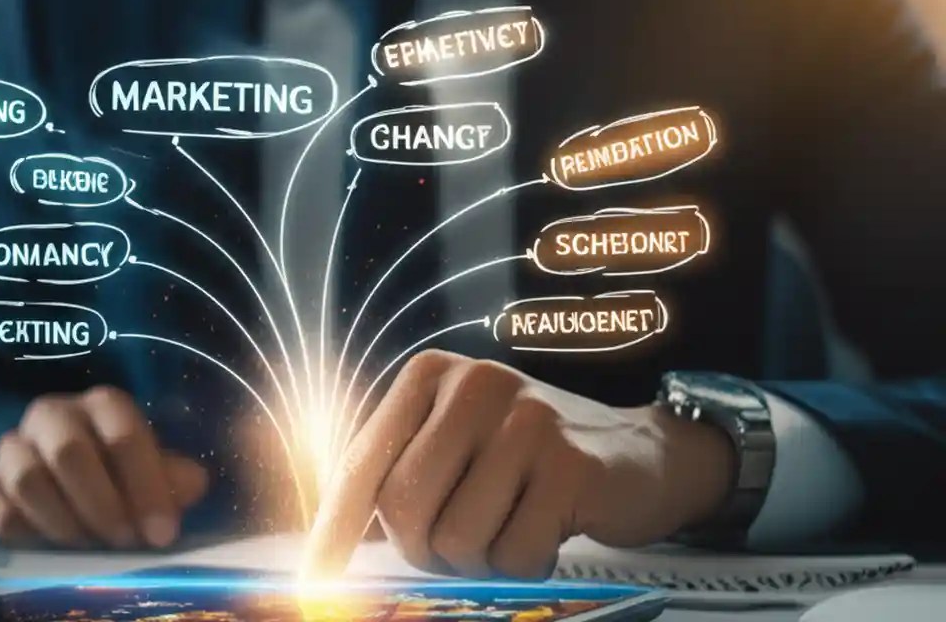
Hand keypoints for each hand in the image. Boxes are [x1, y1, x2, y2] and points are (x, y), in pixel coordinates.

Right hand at [0, 385, 207, 548]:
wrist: (62, 477)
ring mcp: (13, 445)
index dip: (146, 484)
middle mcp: (52, 414)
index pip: (123, 432)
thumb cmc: (119, 472)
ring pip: (28, 479)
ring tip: (90, 546)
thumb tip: (193, 483)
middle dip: (102, 505)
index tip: (162, 531)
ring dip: (65, 522)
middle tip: (124, 541)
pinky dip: (26, 535)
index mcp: (102, 405)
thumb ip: (175, 477)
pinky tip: (50, 547)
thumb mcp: (153, 470)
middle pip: (69, 452)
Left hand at [304, 350, 733, 577]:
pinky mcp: (572, 465)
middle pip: (403, 506)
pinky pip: (516, 554)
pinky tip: (547, 531)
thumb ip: (400, 477)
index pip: (362, 462)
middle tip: (458, 545)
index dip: (334, 529)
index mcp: (431, 375)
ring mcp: (527, 420)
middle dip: (424, 549)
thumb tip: (333, 545)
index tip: (315, 580)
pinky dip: (526, 563)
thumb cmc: (532, 455)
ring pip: (457, 538)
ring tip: (510, 527)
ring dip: (480, 559)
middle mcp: (474, 385)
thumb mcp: (458, 444)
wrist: (641, 453)